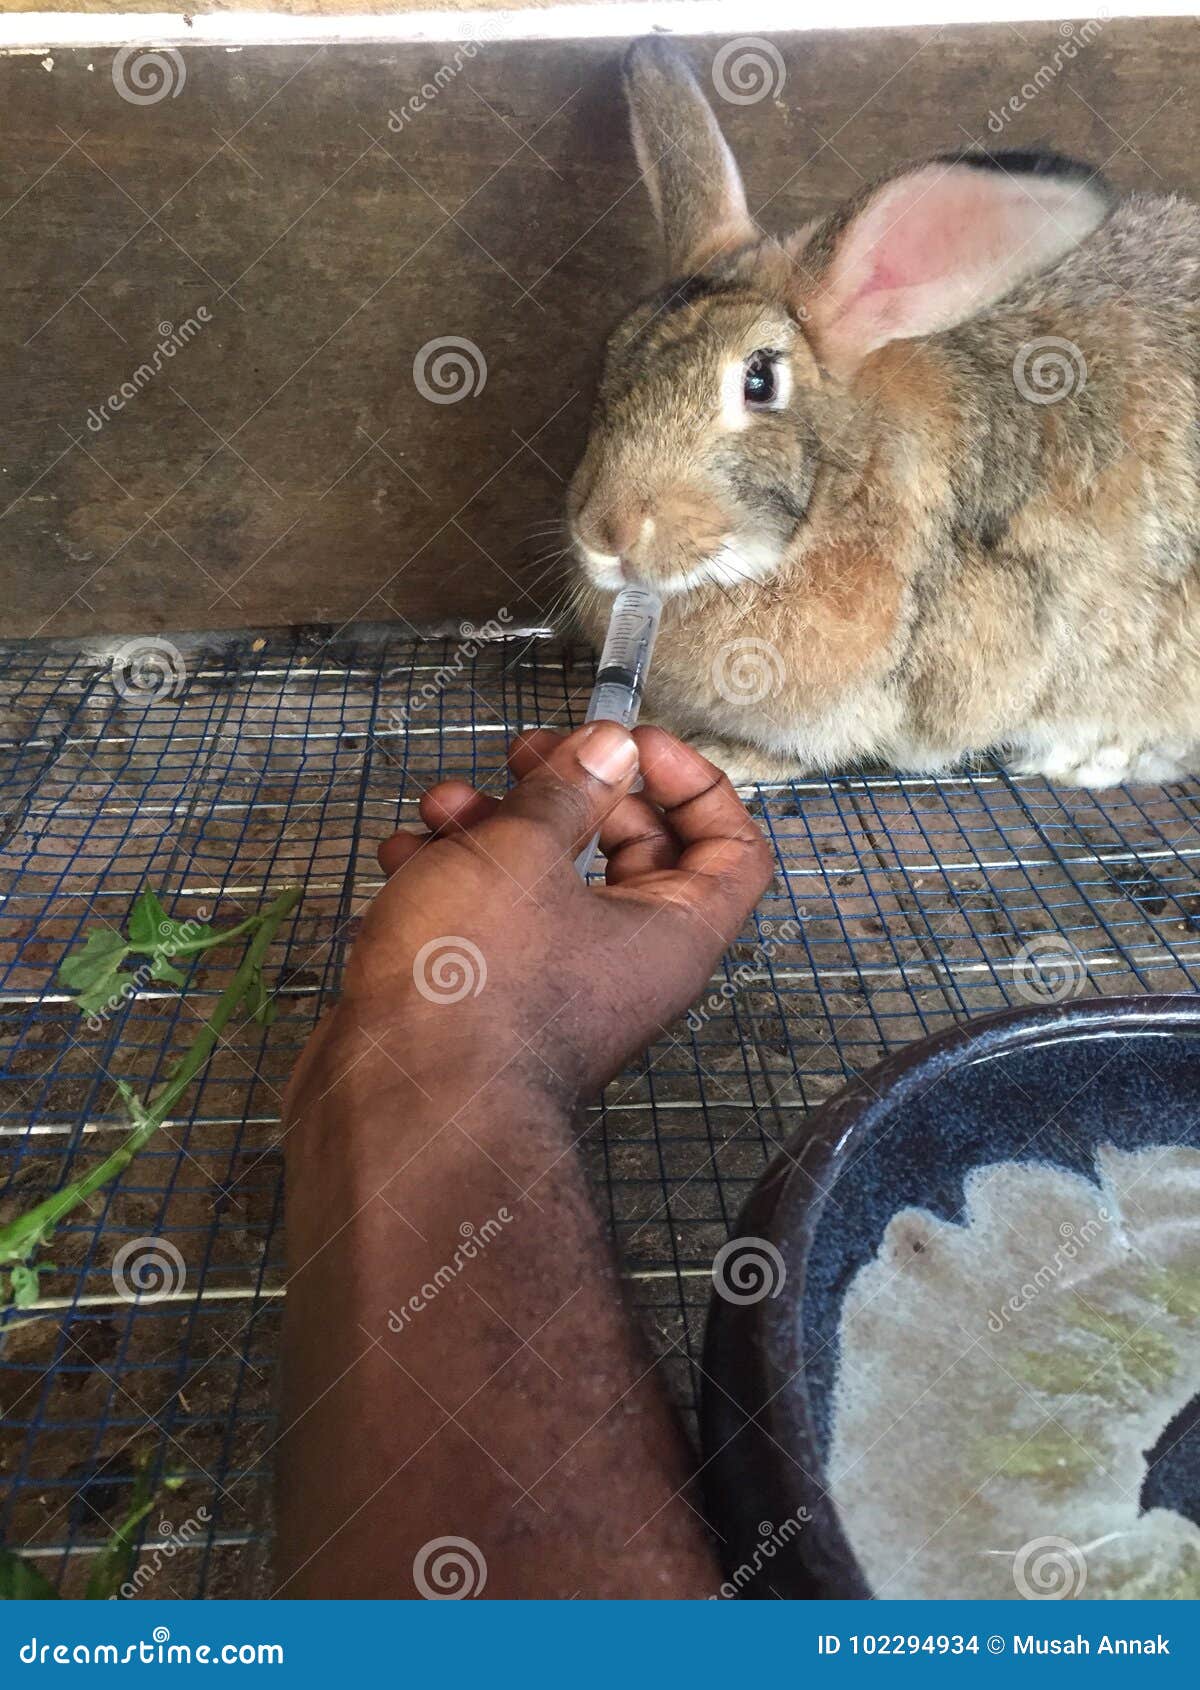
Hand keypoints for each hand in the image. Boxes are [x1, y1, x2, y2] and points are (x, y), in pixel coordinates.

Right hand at [291, 722, 772, 1116]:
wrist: (401, 1107)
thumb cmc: (476, 986)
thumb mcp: (522, 851)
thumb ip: (568, 789)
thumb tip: (610, 747)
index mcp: (673, 930)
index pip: (732, 847)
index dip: (693, 781)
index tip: (633, 743)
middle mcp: (629, 961)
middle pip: (628, 852)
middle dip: (571, 793)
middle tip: (524, 755)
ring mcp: (560, 983)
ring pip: (548, 880)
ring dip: (496, 828)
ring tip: (442, 804)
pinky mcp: (495, 999)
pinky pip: (493, 921)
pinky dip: (455, 879)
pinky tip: (404, 855)